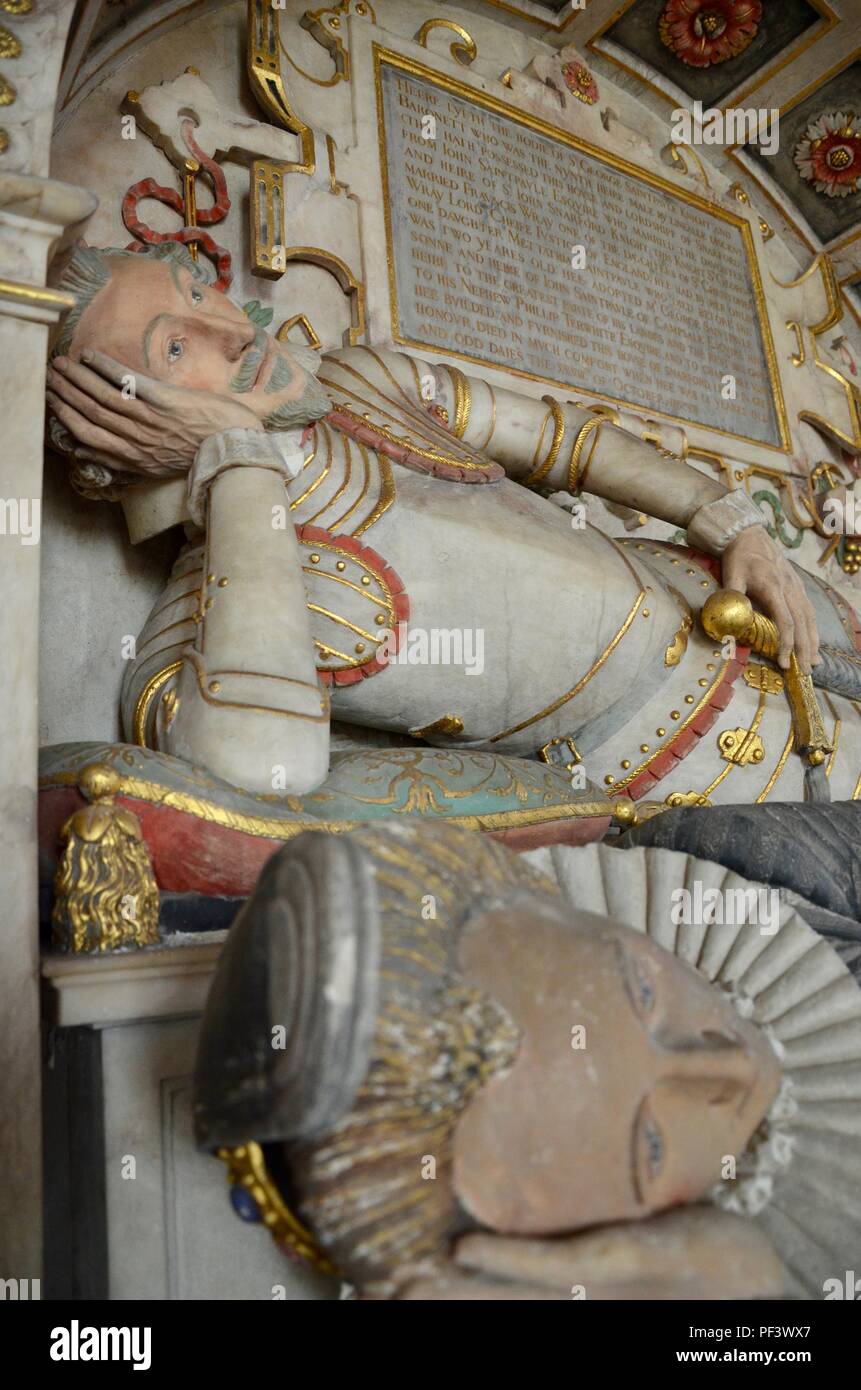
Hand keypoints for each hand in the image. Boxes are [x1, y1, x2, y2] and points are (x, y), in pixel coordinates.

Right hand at [46, 349, 261, 477]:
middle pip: (92, 415)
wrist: (237, 446)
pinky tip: (90, 356)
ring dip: (79, 379)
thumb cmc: (204, 454)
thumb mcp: (160, 467)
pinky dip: (106, 369)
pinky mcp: (166, 401)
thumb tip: (86, 455)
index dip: (67, 420)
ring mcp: (152, 420)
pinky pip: (128, 383)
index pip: (91, 438)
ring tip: (62, 364)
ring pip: (104, 398)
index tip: (52, 404)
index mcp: (138, 458)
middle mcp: (139, 440)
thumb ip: (125, 461)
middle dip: (66, 395)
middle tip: (48, 377)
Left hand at [723, 525, 819, 672]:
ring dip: (813, 642)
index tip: (783, 663)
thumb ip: (731, 597)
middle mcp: (790, 589)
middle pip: (802, 625)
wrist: (749, 533)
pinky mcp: (797, 585)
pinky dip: (813, 628)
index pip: (785, 622)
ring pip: (809, 618)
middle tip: (804, 672)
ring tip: (814, 662)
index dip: (786, 644)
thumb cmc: (738, 556)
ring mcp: (796, 587)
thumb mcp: (731, 574)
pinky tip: (813, 640)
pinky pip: (809, 610)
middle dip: (804, 650)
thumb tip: (728, 622)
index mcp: (774, 588)